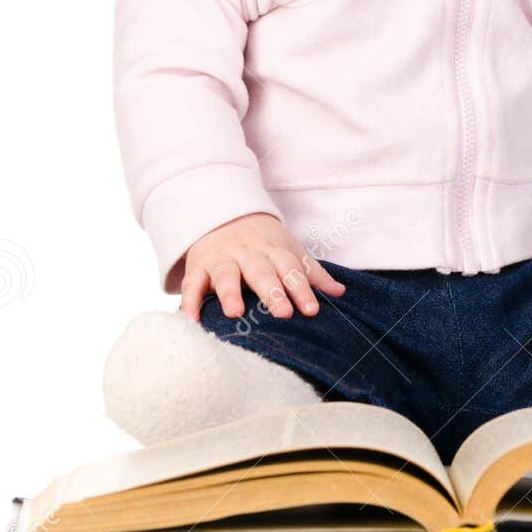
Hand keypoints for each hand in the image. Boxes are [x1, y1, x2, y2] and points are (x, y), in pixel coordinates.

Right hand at [179, 211, 346, 321]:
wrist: (221, 212)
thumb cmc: (262, 240)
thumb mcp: (288, 249)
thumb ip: (311, 272)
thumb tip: (341, 292)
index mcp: (274, 250)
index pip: (290, 267)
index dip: (301, 288)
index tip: (311, 309)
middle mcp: (248, 254)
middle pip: (261, 271)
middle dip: (272, 291)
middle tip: (283, 313)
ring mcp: (221, 259)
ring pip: (226, 274)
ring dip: (230, 292)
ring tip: (236, 313)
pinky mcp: (198, 267)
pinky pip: (192, 283)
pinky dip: (190, 300)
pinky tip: (192, 319)